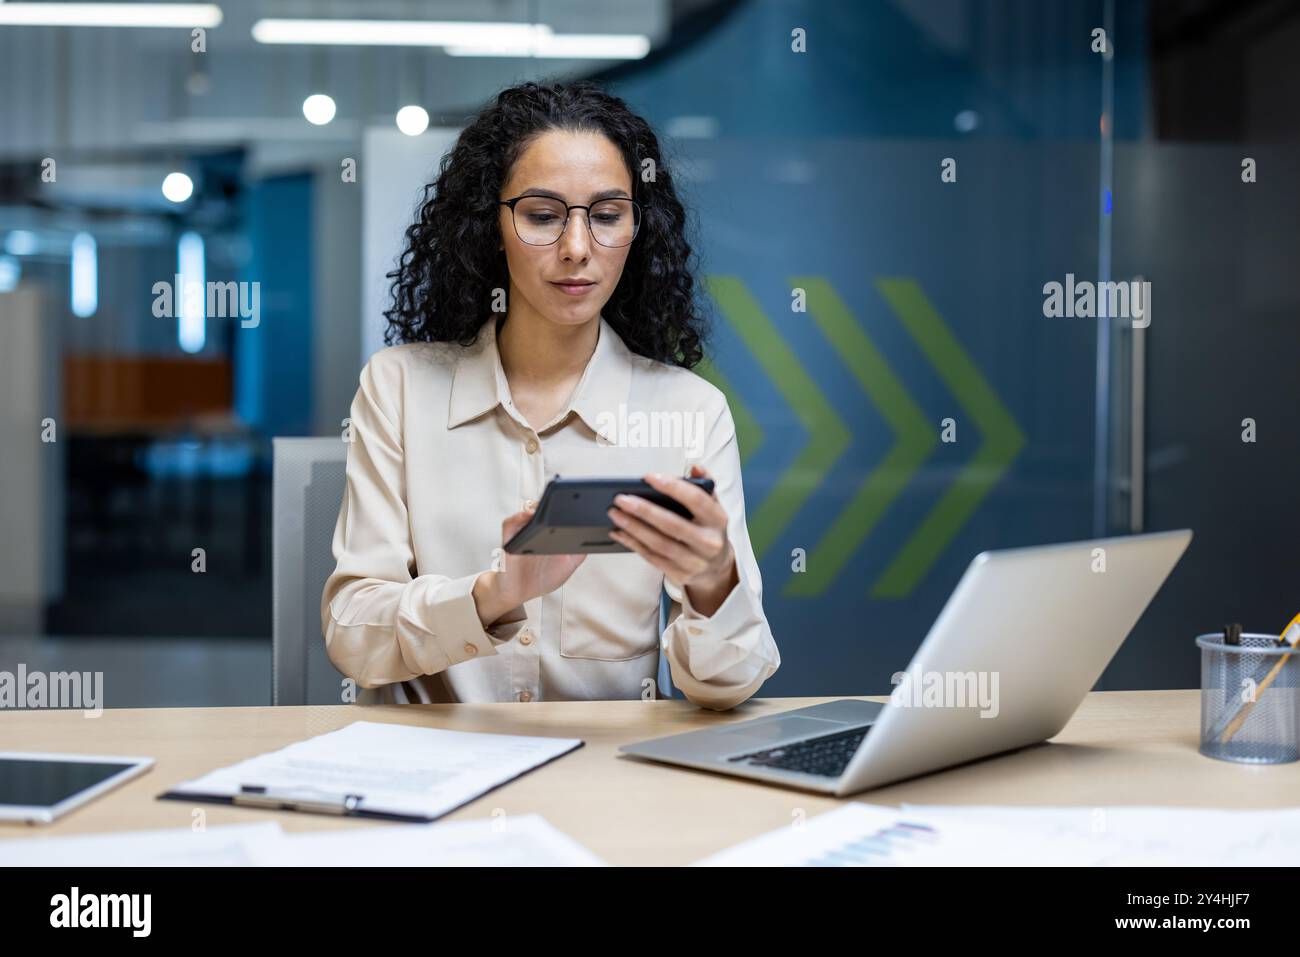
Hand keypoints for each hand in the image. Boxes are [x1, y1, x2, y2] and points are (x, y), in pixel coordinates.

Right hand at [472, 506, 585, 626]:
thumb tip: (590, 539)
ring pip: (527, 510)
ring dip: (537, 506)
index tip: (576, 501)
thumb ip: (579, 554)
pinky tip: (529, 516)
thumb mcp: (567, 566)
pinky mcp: (509, 538)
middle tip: (563, 500)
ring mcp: (522, 532)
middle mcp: (536, 529)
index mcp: (551, 533)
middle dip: (552, 500)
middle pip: (543, 507)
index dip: (565, 505)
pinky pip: (511, 522)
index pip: (557, 512)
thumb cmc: (542, 578)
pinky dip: (519, 517)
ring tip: (547, 506)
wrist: (519, 592)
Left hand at [606, 465, 737, 613]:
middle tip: (622, 499)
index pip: (697, 500)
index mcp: (718, 520)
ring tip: (615, 513)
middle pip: (672, 525)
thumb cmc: (709, 530)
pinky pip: (652, 557)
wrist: (716, 568)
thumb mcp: (713, 507)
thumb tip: (696, 467)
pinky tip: (620, 532)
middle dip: (644, 510)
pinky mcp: (679, 574)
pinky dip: (633, 543)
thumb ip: (705, 485)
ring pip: (659, 543)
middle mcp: (708, 542)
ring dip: (633, 528)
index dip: (673, 487)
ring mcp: (694, 561)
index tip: (649, 477)